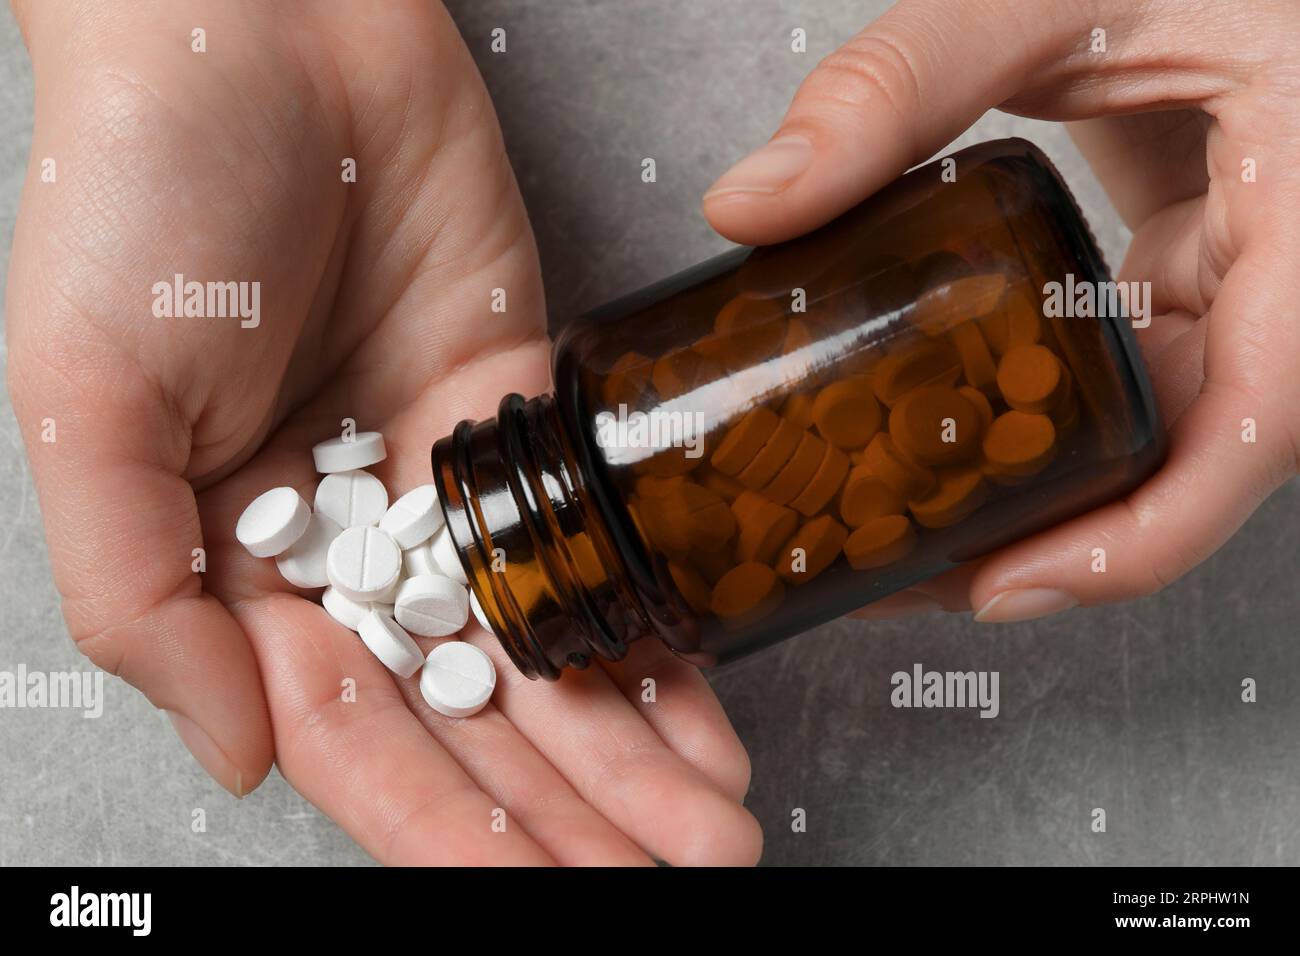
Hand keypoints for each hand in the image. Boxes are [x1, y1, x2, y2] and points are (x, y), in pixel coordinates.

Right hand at [7, 0, 758, 864]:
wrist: (263, 28)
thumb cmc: (140, 196)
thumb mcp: (85, 405)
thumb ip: (143, 597)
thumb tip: (244, 760)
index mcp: (236, 569)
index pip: (360, 740)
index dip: (453, 830)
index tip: (546, 896)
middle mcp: (349, 544)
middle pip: (473, 718)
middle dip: (571, 814)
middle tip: (676, 876)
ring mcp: (443, 480)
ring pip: (545, 647)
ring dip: (628, 747)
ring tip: (713, 827)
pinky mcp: (521, 408)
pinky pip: (589, 539)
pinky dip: (644, 619)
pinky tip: (698, 701)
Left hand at [703, 0, 1299, 623]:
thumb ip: (903, 83)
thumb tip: (757, 198)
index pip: (1257, 423)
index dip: (1143, 533)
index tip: (1015, 583)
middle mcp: (1299, 269)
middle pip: (1194, 457)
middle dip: (1058, 535)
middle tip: (914, 567)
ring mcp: (1259, 275)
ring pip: (1166, 425)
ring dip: (1048, 484)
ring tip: (913, 516)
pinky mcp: (1211, 266)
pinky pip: (1147, 369)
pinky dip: (1055, 411)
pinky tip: (965, 425)